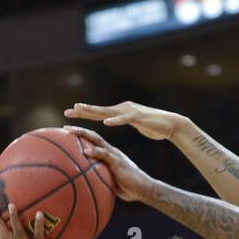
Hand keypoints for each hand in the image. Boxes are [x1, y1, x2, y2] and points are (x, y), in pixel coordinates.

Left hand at [61, 125, 152, 201]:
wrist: (144, 189)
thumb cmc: (129, 189)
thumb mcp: (111, 183)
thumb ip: (101, 180)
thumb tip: (89, 187)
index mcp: (109, 155)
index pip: (94, 142)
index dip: (82, 137)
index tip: (68, 135)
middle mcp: (111, 151)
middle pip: (93, 136)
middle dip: (78, 130)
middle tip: (64, 127)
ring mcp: (114, 155)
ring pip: (97, 139)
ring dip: (82, 134)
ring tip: (70, 131)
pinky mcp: (118, 161)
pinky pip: (104, 154)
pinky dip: (95, 151)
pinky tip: (85, 151)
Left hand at [64, 101, 181, 142]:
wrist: (171, 123)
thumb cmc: (154, 128)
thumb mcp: (135, 127)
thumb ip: (125, 124)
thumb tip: (116, 129)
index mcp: (120, 113)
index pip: (99, 114)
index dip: (84, 114)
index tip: (70, 116)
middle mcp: (122, 109)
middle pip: (98, 111)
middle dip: (82, 111)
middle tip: (66, 111)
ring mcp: (129, 111)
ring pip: (108, 112)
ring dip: (94, 111)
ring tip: (80, 110)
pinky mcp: (138, 117)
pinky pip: (124, 119)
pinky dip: (115, 121)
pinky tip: (106, 123)